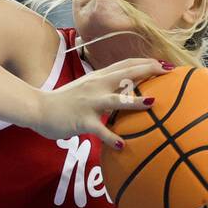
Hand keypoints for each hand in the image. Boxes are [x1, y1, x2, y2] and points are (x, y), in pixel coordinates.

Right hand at [29, 57, 168, 147]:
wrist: (39, 108)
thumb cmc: (65, 101)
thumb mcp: (87, 88)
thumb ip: (105, 87)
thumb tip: (126, 91)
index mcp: (98, 77)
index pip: (125, 64)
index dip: (145, 62)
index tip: (165, 63)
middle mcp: (96, 86)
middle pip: (125, 74)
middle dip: (147, 70)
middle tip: (168, 70)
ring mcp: (89, 102)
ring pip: (115, 99)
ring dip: (134, 101)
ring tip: (152, 102)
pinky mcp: (82, 120)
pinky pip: (99, 130)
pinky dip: (111, 138)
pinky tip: (122, 145)